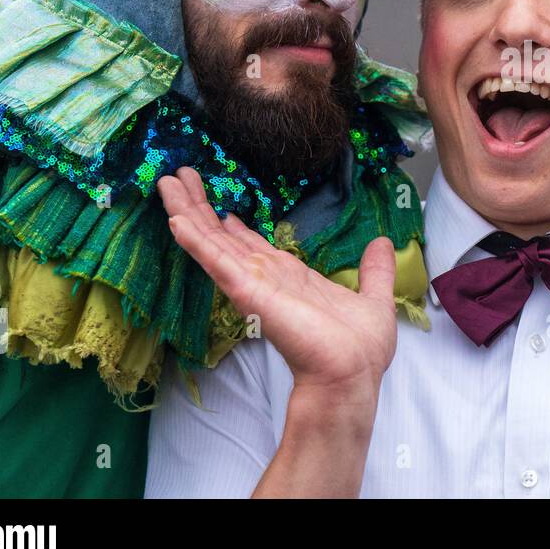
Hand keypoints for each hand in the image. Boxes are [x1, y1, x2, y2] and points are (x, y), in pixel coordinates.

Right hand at [158, 167, 397, 407]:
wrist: (353, 372)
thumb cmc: (360, 348)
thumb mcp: (373, 299)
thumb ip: (375, 270)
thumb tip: (382, 243)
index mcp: (290, 278)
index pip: (252, 246)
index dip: (232, 226)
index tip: (218, 205)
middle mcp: (265, 278)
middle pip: (223, 237)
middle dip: (200, 207)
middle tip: (176, 176)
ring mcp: (254, 285)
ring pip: (213, 243)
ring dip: (189, 212)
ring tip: (167, 184)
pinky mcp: (249, 293)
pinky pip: (218, 264)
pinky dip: (196, 242)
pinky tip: (176, 220)